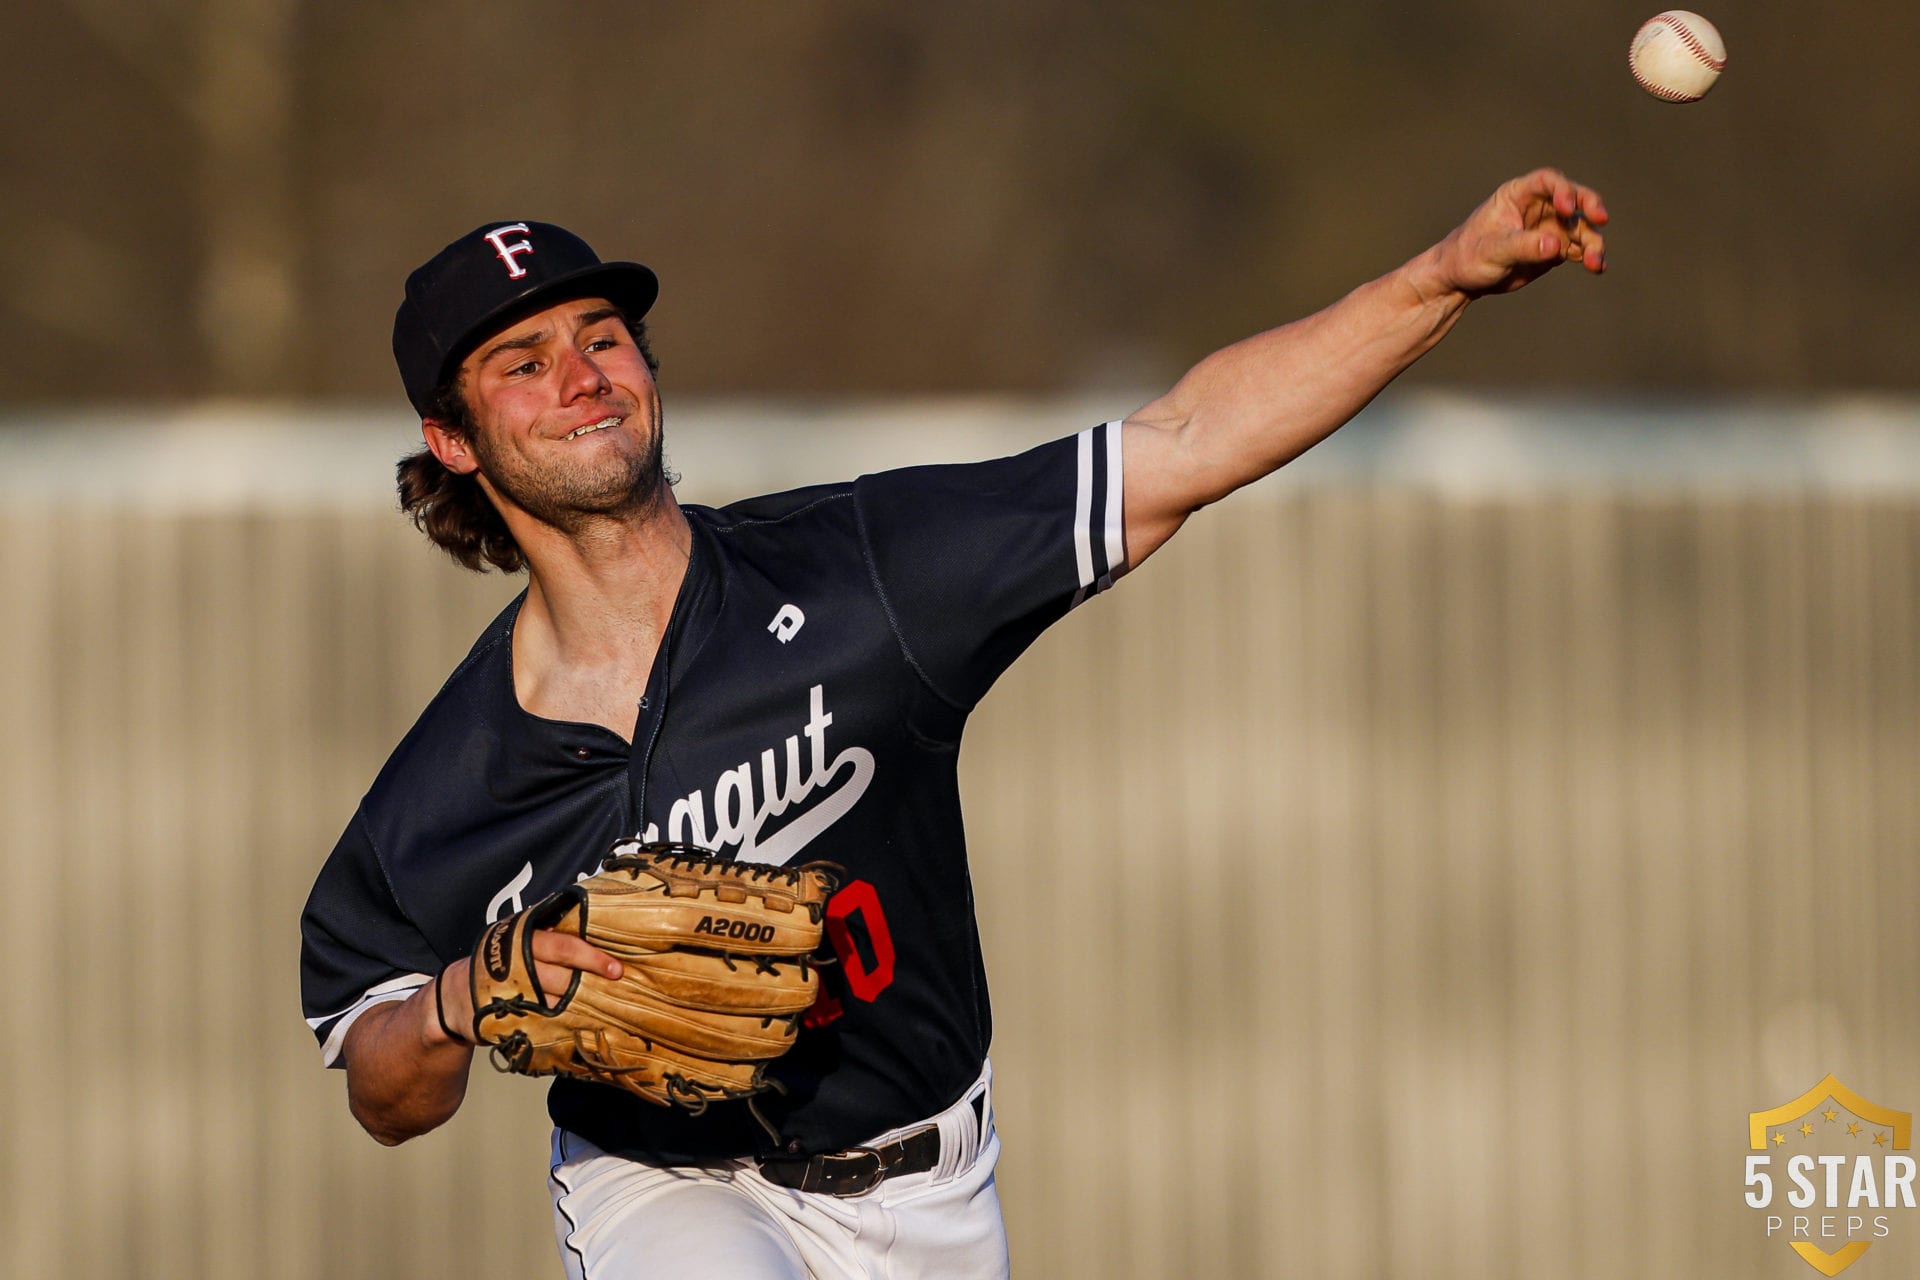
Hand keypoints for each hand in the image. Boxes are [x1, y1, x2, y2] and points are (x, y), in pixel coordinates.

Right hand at [431, 930, 622, 1045]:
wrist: (454, 996)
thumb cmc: (496, 959)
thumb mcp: (514, 935)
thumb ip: (546, 930)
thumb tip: (586, 922)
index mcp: (522, 940)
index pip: (563, 947)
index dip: (591, 957)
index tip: (615, 969)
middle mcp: (517, 967)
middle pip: (562, 978)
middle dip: (589, 985)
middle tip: (613, 990)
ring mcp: (512, 996)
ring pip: (556, 1003)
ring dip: (578, 1006)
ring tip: (599, 1007)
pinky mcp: (508, 1020)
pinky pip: (543, 1024)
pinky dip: (561, 1024)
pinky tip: (576, 1025)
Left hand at [1425, 168, 1608, 298]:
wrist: (1462, 279)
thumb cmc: (1468, 256)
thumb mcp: (1492, 251)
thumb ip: (1522, 246)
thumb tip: (1555, 246)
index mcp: (1518, 194)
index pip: (1547, 181)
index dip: (1563, 190)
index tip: (1568, 208)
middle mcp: (1538, 206)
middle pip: (1573, 198)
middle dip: (1589, 206)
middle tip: (1601, 218)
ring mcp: (1548, 227)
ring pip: (1580, 227)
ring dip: (1592, 241)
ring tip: (1594, 262)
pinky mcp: (1554, 248)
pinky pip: (1578, 248)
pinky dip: (1588, 256)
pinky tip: (1596, 267)